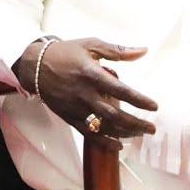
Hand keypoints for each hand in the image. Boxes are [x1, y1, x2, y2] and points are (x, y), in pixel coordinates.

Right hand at [14, 37, 158, 150]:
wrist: (36, 66)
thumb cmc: (66, 52)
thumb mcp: (91, 45)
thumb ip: (118, 50)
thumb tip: (143, 51)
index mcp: (91, 74)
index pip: (121, 90)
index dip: (139, 100)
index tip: (154, 106)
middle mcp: (85, 93)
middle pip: (114, 114)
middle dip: (136, 123)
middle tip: (152, 128)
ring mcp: (76, 107)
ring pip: (103, 126)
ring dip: (124, 132)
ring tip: (140, 134)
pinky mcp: (69, 117)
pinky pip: (88, 133)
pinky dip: (104, 141)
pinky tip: (118, 145)